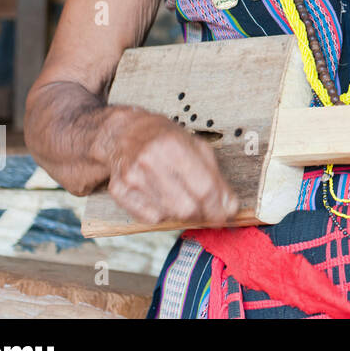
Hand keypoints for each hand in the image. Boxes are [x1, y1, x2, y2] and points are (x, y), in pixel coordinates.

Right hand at [103, 108, 238, 225]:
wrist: (126, 132)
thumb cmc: (165, 138)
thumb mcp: (197, 147)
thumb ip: (216, 177)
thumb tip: (230, 207)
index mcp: (174, 146)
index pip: (204, 188)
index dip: (218, 207)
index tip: (226, 216)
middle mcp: (151, 161)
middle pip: (187, 207)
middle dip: (201, 213)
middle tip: (205, 208)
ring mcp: (132, 177)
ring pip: (169, 215)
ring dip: (182, 213)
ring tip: (181, 196)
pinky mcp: (119, 191)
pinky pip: (149, 218)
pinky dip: (161, 213)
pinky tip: (161, 197)